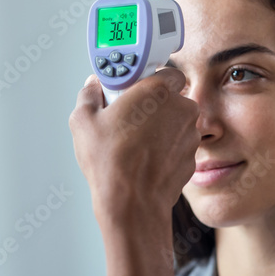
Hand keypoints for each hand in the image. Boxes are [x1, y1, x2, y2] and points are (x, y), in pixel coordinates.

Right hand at [68, 69, 200, 275]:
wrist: (132, 204)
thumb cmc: (111, 164)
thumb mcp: (83, 122)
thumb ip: (89, 96)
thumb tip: (92, 88)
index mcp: (157, 91)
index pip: (166, 70)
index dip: (149, 79)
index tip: (132, 87)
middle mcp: (181, 108)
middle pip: (172, 97)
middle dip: (154, 105)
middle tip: (129, 116)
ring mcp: (189, 135)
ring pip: (177, 123)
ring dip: (162, 128)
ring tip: (134, 142)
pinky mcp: (191, 158)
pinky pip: (179, 145)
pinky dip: (166, 149)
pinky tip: (145, 160)